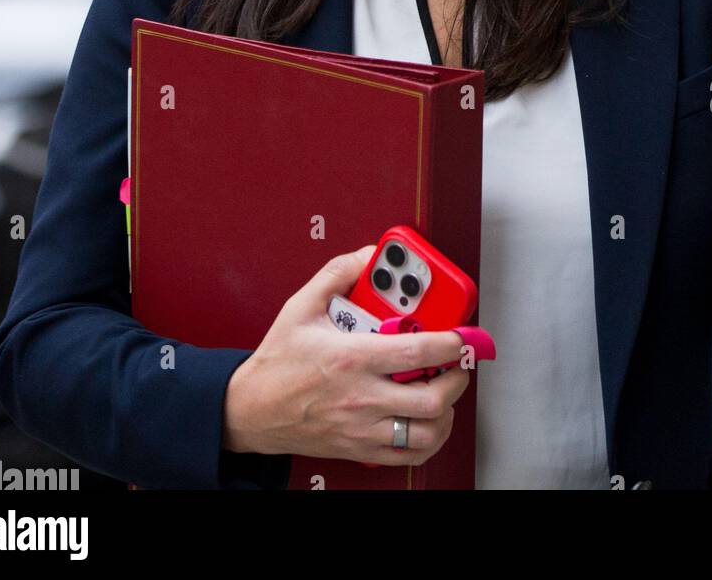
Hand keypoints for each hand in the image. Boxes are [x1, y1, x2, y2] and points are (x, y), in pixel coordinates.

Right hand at [221, 245, 473, 465]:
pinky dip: (428, 440)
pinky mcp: (359, 449)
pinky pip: (407, 455)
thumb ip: (337, 273)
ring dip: (447, 412)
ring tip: (445, 391)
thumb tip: (367, 256)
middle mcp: (361, 397)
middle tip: (457, 364)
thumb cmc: (277, 362)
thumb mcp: (301, 306)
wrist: (250, 411)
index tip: (461, 334)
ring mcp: (361, 428)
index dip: (451, 343)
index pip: (417, 352)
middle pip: (432, 399)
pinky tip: (428, 420)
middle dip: (457, 379)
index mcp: (351, 358)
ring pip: (425, 433)